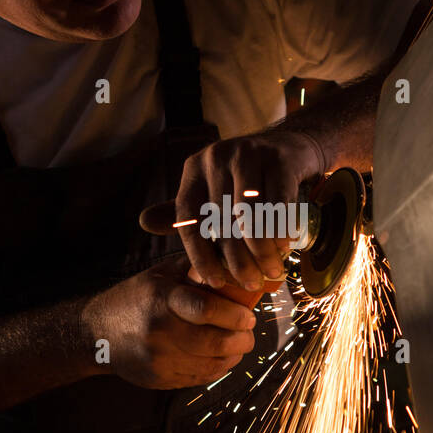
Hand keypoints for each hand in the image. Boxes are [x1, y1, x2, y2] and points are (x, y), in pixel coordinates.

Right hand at [83, 254, 256, 389]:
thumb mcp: (162, 275)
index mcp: (161, 299)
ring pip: (212, 364)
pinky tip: (220, 357)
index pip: (205, 308)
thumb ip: (197, 270)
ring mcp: (159, 359)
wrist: (98, 333)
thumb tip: (236, 268)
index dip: (234, 315)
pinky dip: (217, 368)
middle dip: (241, 339)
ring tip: (238, 344)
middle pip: (214, 342)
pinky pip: (200, 378)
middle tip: (249, 332)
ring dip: (233, 356)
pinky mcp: (160, 379)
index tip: (248, 316)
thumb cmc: (138, 298)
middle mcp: (158, 331)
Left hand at [140, 130, 325, 291]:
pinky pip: (278, 203)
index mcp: (194, 170)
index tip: (214, 282)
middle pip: (221, 221)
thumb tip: (144, 223)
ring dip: (262, 250)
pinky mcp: (278, 157)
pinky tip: (285, 247)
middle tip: (251, 283)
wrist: (288, 148)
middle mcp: (216, 158)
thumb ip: (184, 211)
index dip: (199, 255)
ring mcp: (248, 154)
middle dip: (238, 260)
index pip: (188, 220)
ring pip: (250, 215)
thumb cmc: (245, 179)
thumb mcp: (211, 191)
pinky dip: (281, 230)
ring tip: (271, 270)